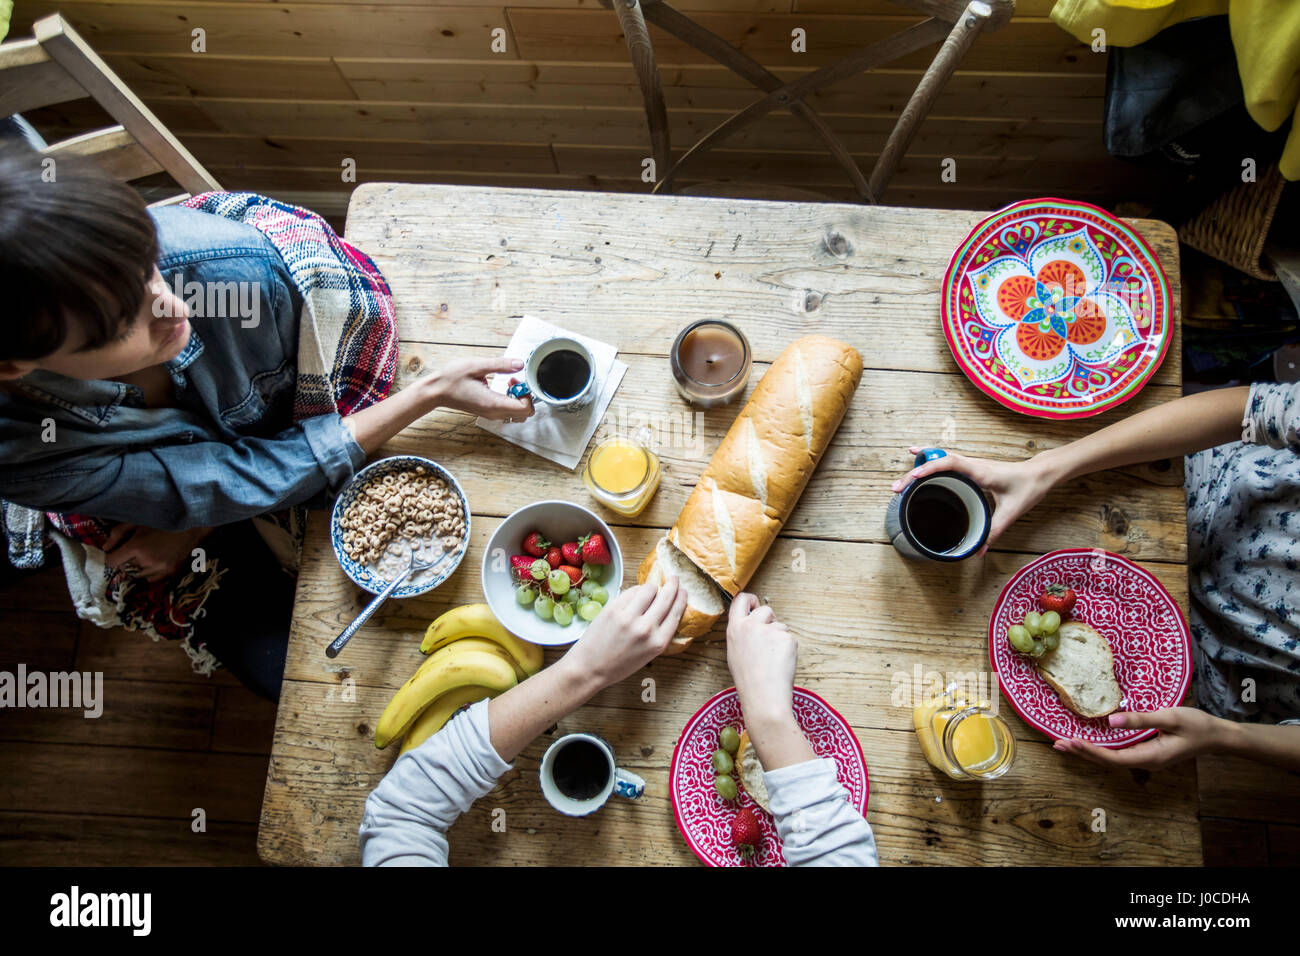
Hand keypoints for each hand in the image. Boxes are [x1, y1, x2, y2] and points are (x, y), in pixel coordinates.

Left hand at [102, 523, 212, 582]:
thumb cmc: (162, 520)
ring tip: (143, 556)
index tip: (114, 553)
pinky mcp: (171, 571)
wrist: (192, 524)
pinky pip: (151, 579)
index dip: (111, 557)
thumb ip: (118, 533)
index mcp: (137, 546)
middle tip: (131, 551)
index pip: (112, 561)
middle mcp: (147, 561)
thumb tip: (105, 547)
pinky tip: (152, 562)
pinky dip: (148, 573)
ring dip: (137, 567)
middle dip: (125, 560)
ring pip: (138, 575)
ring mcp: (160, 568)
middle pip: (125, 568)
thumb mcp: (137, 521)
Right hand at [429, 356, 534, 421]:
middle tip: (514, 381)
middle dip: (525, 396)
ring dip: (519, 399)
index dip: (527, 394)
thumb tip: (519, 364)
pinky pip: (508, 412)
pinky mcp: (488, 413)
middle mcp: (494, 413)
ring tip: (508, 383)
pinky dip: (511, 401)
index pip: (525, 408)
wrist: (437, 391)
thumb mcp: (476, 366)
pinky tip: (502, 387)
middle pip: (524, 414)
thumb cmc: (452, 379)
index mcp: (493, 403)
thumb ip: (500, 365)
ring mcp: (491, 415)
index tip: (517, 380)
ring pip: (518, 415)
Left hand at [560, 577, 685, 690]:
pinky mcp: (613, 609)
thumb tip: (667, 609)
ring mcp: (628, 617)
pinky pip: (631, 591)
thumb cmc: (619, 665)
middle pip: (666, 597)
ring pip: (649, 589)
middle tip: (674, 578)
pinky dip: (636, 590)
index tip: (683, 591)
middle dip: (672, 585)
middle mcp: (646, 628)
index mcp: (658, 642)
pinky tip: (636, 593)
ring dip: (653, 586)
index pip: (676, 613)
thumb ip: (660, 634)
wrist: (590, 668)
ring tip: (652, 587)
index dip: (681, 599)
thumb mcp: (648, 655)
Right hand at [725, 593, 815, 770]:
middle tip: (769, 642)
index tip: (755, 604)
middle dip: (770, 621)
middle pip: (766, 610)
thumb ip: (743, 634)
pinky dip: (789, 649)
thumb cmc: (748, 680)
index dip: (751, 600)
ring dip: (780, 638)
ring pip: (781, 626)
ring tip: (773, 660)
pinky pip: (791, 638)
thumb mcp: (735, 653)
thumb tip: (754, 624)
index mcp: (735, 628)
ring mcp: (770, 630)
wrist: (764, 697)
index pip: (741, 600)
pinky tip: (781, 663)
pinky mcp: (787, 638)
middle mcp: (751, 625)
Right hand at [889, 445, 1053, 551]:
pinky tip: (919, 462)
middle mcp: (972, 464)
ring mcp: (970, 465)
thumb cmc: (1028, 488)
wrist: (1040, 473)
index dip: (929, 468)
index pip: (949, 463)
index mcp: (980, 471)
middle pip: (936, 462)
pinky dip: (929, 463)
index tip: (912, 478)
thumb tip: (978, 551)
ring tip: (900, 479)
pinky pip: (945, 462)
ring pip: (938, 459)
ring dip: (918, 466)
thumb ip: (995, 531)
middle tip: (896, 488)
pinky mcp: (971, 468)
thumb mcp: (1012, 512)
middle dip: (914, 473)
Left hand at [1053, 708, 1229, 770]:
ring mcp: (1145, 758)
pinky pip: (1118, 753)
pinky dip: (1100, 748)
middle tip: (1057, 745)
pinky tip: (1089, 743)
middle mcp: (1144, 761)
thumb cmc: (1196, 725)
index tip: (1071, 742)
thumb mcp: (1169, 718)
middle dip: (1081, 753)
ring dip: (1087, 752)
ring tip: (1065, 745)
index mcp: (1149, 756)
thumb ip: (1141, 719)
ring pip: (1111, 758)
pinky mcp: (1146, 752)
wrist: (1217, 735)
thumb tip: (1111, 720)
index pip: (1112, 757)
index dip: (1090, 751)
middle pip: (1106, 761)